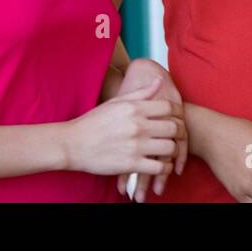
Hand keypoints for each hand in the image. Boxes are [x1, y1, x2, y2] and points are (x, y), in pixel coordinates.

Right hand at [63, 77, 183, 180]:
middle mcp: (137, 125)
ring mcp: (135, 146)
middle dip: (179, 133)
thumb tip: (160, 81)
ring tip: (169, 153)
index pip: (170, 108)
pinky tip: (161, 167)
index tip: (177, 119)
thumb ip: (141, 92)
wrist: (72, 144)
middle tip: (178, 138)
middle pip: (174, 128)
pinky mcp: (130, 164)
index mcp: (135, 108)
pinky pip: (158, 167)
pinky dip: (164, 169)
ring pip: (170, 148)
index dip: (178, 114)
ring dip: (173, 152)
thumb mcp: (116, 102)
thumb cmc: (94, 122)